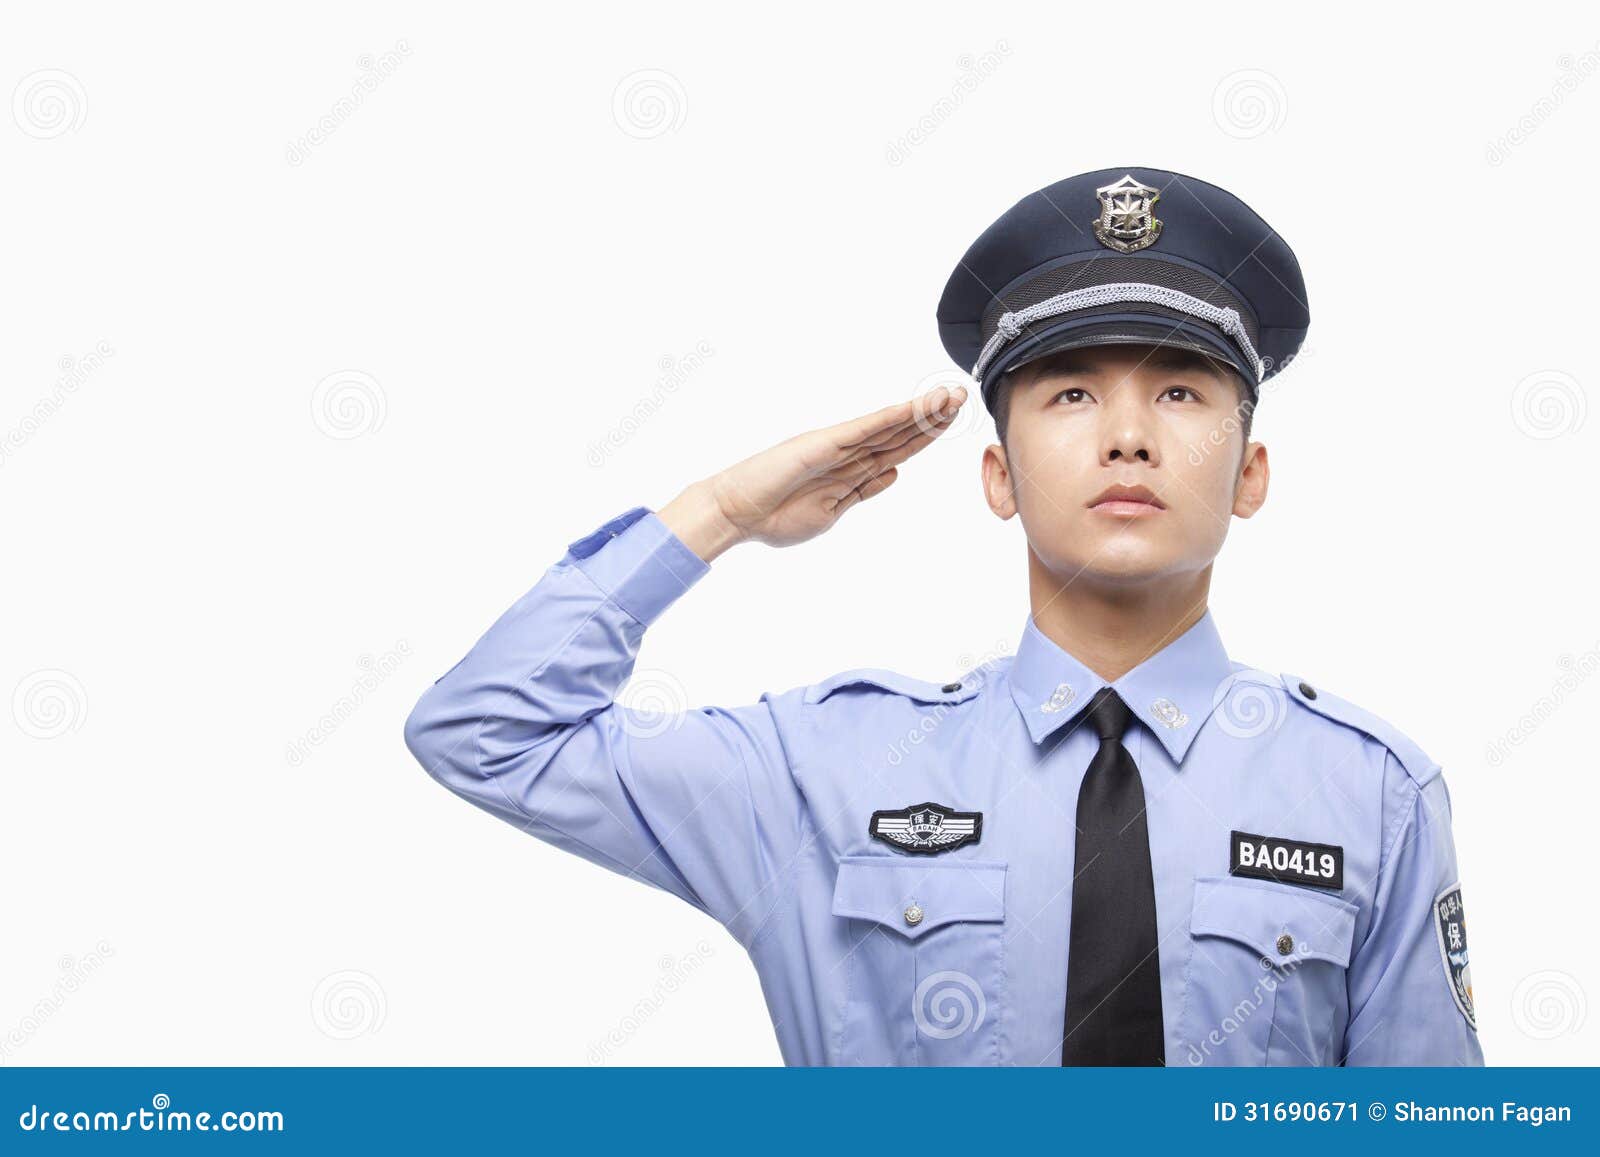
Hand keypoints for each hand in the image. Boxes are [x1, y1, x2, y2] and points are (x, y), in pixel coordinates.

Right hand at [659, 385, 967, 560]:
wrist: (737, 514)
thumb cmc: (775, 517)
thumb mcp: (831, 512)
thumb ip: (863, 492)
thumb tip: (893, 473)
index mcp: (851, 470)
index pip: (897, 448)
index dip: (926, 435)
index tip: (952, 421)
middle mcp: (848, 453)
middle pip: (899, 431)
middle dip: (932, 417)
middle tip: (962, 398)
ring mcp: (837, 446)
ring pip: (888, 425)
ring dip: (920, 412)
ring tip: (949, 396)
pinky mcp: (824, 444)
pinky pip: (864, 430)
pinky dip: (890, 418)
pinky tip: (913, 409)